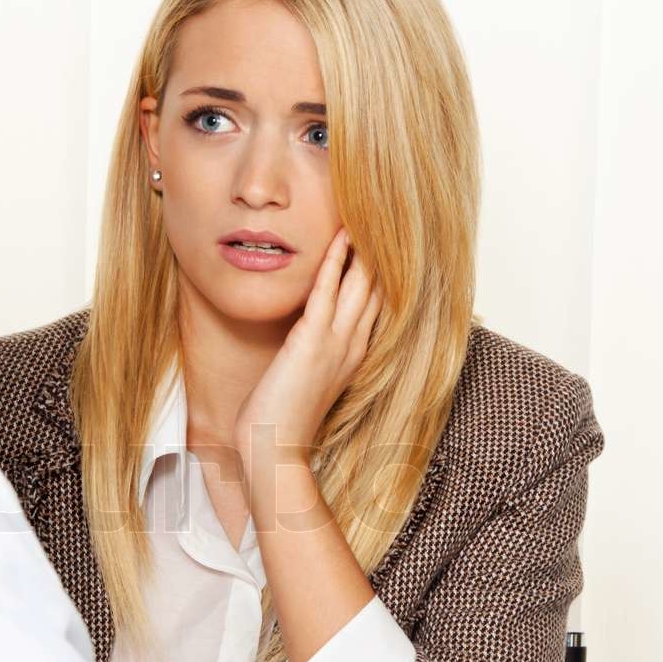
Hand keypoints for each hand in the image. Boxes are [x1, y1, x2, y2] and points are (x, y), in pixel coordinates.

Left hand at [233, 228, 380, 470]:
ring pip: (361, 283)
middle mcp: (353, 344)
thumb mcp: (306, 379)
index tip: (386, 237)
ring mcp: (336, 343)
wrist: (275, 451)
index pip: (377, 300)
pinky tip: (340, 235)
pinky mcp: (312, 342)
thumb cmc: (282, 419)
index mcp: (354, 353)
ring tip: (368, 210)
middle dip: (383, 248)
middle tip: (387, 210)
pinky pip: (326, 291)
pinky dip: (335, 261)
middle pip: (378, 285)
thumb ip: (315, 354)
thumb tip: (309, 337)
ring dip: (365, 246)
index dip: (384, 267)